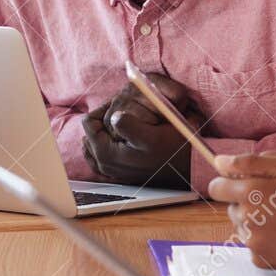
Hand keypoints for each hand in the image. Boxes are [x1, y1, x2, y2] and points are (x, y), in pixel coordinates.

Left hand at [81, 73, 197, 186]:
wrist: (187, 168)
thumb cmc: (172, 150)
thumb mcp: (152, 136)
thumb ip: (128, 125)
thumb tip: (113, 116)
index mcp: (106, 154)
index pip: (88, 122)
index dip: (102, 108)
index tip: (118, 104)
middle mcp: (104, 164)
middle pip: (89, 132)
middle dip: (101, 120)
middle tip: (121, 113)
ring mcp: (110, 169)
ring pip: (93, 142)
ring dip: (103, 131)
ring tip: (121, 123)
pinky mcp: (119, 171)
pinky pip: (100, 154)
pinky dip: (105, 143)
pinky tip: (118, 137)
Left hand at [208, 153, 275, 269]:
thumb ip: (248, 163)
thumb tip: (219, 162)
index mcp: (249, 193)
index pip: (215, 187)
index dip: (228, 183)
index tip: (244, 184)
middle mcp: (246, 219)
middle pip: (232, 208)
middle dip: (247, 203)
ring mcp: (253, 243)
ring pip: (243, 227)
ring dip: (257, 222)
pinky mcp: (262, 261)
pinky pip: (253, 247)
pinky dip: (265, 242)